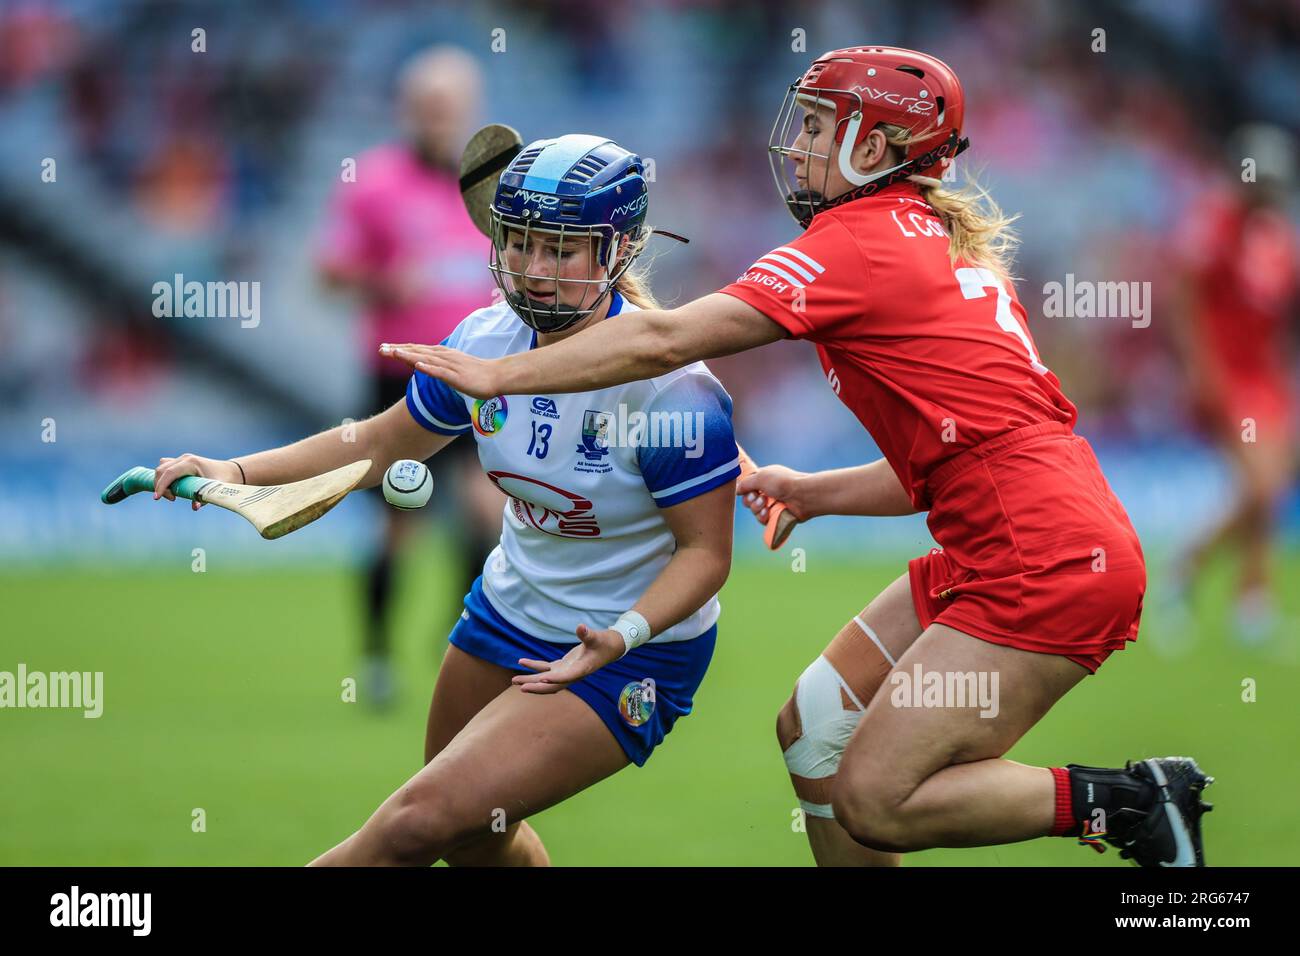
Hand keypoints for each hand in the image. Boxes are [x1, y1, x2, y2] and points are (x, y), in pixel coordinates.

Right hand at [153, 454, 240, 507]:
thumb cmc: (224, 479)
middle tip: (173, 499)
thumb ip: (204, 498)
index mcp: (191, 463)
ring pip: (162, 468)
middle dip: (161, 486)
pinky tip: (173, 487)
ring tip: (174, 494)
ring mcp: (182, 459)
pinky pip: (166, 468)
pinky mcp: (181, 462)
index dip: (161, 485)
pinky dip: (164, 478)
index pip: (169, 473)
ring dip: (161, 482)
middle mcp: (184, 458)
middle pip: (161, 470)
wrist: (230, 471)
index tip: (157, 498)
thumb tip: (194, 508)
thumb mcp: (216, 489)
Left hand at [380, 342, 502, 399]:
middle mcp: (444, 356)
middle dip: (398, 350)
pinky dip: (427, 368)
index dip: (400, 348)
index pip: (417, 349)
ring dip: (408, 355)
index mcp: (443, 354)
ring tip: (392, 353)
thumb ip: (438, 366)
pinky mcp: (456, 376)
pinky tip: (416, 366)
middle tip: (381, 348)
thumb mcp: (454, 368)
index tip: (384, 348)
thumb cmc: (477, 374)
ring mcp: (450, 365)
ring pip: (425, 358)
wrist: (497, 376)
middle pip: (417, 351)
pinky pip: (439, 371)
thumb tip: (423, 365)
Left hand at [511, 623, 626, 693]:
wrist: (608, 648)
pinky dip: (534, 666)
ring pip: (546, 679)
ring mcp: (566, 671)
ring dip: (531, 680)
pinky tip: (522, 661)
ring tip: (514, 680)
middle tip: (520, 686)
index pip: (567, 677)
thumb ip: (587, 634)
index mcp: (582, 670)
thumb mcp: (597, 637)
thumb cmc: (604, 643)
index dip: (555, 678)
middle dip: (536, 686)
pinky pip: (546, 668)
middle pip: (552, 685)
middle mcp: (572, 675)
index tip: (542, 677)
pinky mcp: (563, 666)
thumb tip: (581, 627)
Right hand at [737, 464, 813, 524]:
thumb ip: (745, 483)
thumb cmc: (783, 482)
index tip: (747, 490)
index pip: (748, 485)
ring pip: (754, 511)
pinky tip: (768, 513)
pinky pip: (762, 520)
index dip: (745, 489)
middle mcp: (768, 491)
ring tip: (765, 505)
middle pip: (748, 499)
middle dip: (750, 500)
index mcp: (765, 479)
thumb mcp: (760, 477)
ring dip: (756, 508)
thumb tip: (737, 490)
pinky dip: (762, 516)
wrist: (802, 496)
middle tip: (758, 497)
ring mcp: (772, 504)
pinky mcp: (776, 516)